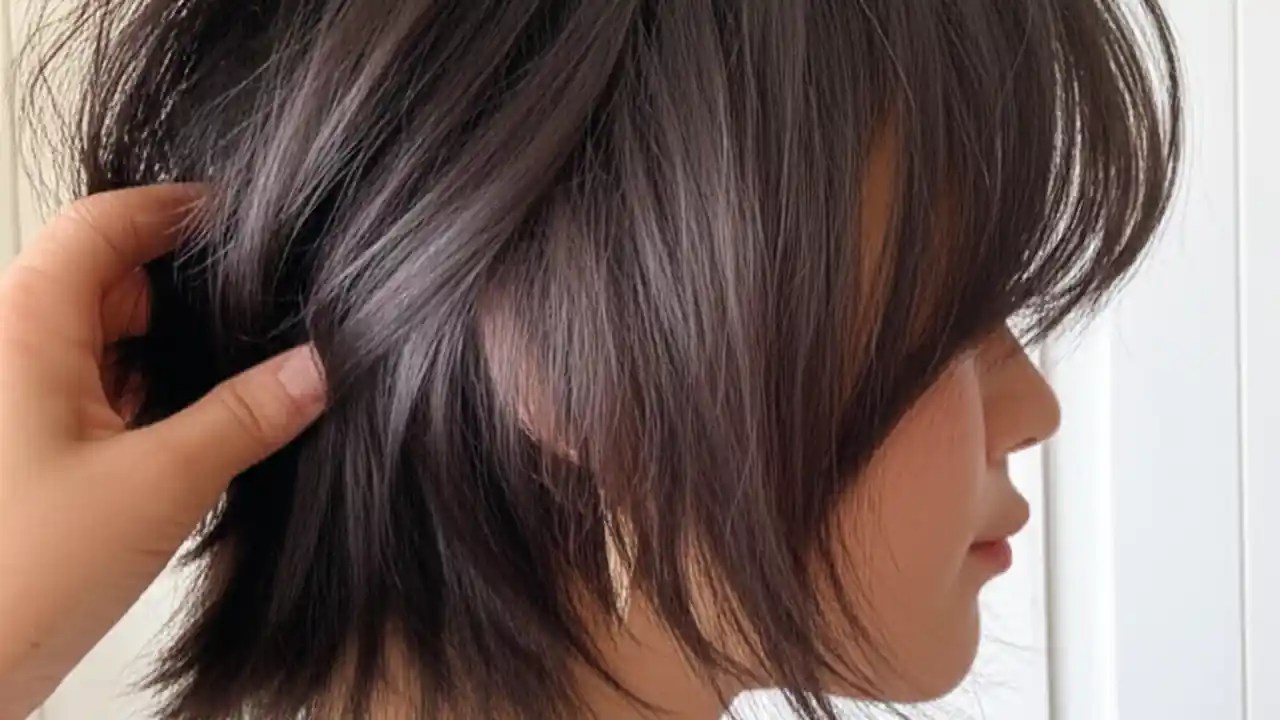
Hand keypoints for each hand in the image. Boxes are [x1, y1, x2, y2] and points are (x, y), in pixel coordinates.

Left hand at [0, 185, 326, 716]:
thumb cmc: (21, 574)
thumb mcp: (159, 484)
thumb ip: (247, 417)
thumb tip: (316, 370)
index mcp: (25, 329)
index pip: (101, 224)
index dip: (172, 208)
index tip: (241, 212)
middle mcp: (13, 351)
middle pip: (109, 279)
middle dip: (189, 290)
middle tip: (268, 306)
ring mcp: (19, 402)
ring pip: (107, 341)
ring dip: (173, 351)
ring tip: (248, 367)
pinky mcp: (32, 450)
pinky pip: (99, 394)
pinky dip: (151, 396)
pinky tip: (204, 423)